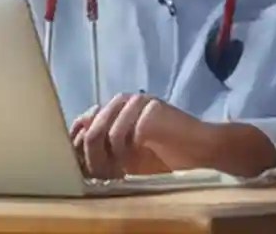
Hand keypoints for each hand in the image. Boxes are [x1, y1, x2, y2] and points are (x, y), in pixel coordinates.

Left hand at [69, 92, 233, 178]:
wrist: (200, 149)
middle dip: (94, 158)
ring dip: (111, 158)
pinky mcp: (150, 109)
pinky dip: (127, 154)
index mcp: (113, 108)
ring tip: (122, 170)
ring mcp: (136, 102)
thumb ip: (102, 148)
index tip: (88, 169)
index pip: (83, 123)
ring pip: (105, 133)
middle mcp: (122, 100)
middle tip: (106, 174)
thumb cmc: (162, 154)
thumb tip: (76, 149)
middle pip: (92, 130)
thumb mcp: (124, 155)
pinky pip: (126, 135)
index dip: (80, 149)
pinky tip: (133, 162)